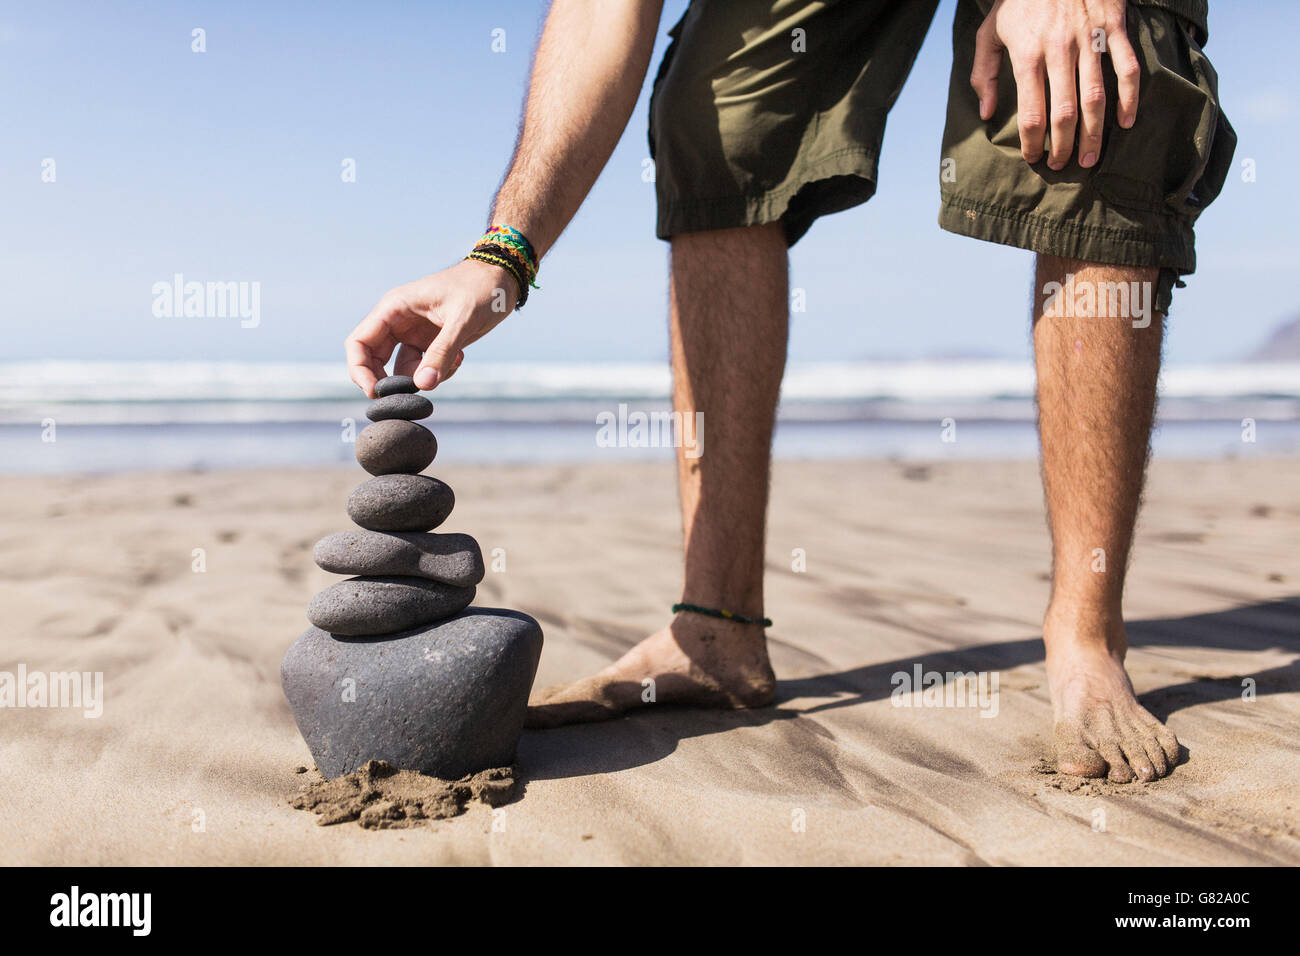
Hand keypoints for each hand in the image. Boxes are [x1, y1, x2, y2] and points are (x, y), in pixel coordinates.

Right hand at [345, 258, 518, 396]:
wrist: (503, 280)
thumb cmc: (481, 289)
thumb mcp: (462, 320)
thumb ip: (441, 353)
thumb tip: (422, 385)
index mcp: (394, 308)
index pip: (359, 342)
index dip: (359, 370)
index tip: (374, 392)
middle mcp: (398, 321)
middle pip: (374, 359)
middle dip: (390, 381)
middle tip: (410, 396)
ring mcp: (413, 333)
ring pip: (402, 368)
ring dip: (423, 377)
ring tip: (453, 361)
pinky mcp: (430, 342)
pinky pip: (424, 368)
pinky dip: (439, 372)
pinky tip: (460, 356)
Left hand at [970, 0, 1139, 169]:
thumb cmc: (1019, 0)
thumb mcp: (990, 32)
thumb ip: (984, 74)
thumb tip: (986, 113)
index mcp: (1027, 53)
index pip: (1031, 111)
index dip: (1033, 141)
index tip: (1034, 158)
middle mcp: (1060, 49)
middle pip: (1065, 111)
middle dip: (1064, 146)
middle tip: (1063, 166)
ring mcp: (1090, 39)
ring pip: (1096, 97)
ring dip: (1094, 133)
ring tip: (1090, 159)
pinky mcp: (1114, 27)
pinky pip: (1127, 68)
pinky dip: (1129, 98)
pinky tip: (1125, 122)